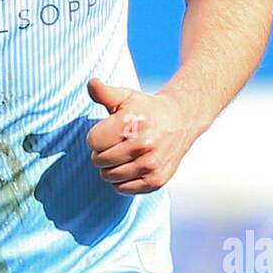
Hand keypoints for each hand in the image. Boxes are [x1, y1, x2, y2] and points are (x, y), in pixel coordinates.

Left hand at [86, 77, 199, 194]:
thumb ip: (104, 92)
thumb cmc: (146, 109)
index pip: (93, 141)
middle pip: (99, 160)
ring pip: (109, 176)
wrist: (180, 121)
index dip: (96, 136)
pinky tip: (130, 166)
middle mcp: (143, 145)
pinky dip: (121, 181)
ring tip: (122, 155)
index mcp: (132, 123)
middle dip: (101, 152)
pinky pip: (122, 189)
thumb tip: (92, 83)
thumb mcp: (126, 96)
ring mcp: (151, 165)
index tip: (108, 131)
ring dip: (110, 168)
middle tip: (115, 144)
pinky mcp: (156, 180)